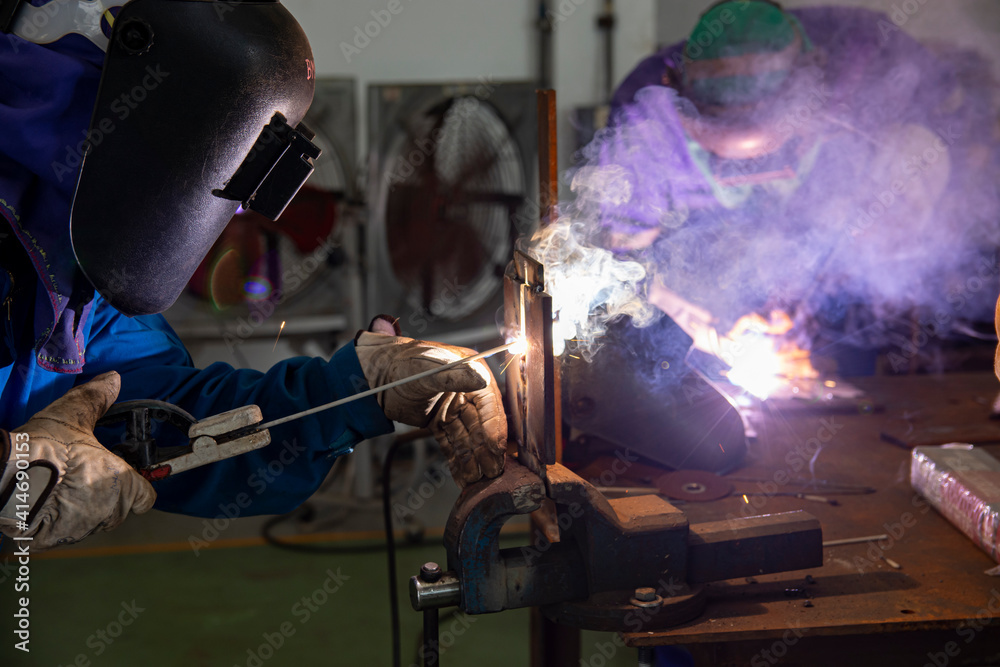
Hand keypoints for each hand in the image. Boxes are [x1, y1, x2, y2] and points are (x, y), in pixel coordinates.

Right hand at [0, 372, 156, 549]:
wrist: (7, 479)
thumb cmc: (44, 450)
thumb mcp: (72, 415)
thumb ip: (96, 398)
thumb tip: (112, 380)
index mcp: (122, 483)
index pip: (146, 497)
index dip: (137, 487)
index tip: (126, 478)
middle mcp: (109, 510)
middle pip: (117, 507)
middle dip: (105, 494)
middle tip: (82, 476)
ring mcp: (84, 528)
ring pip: (93, 520)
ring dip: (83, 508)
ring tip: (61, 487)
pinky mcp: (58, 540)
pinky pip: (67, 531)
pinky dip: (60, 520)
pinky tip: (46, 500)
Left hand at [355, 331, 505, 486]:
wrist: (374, 378)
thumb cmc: (401, 365)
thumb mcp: (428, 368)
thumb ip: (454, 375)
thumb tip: (482, 378)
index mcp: (470, 372)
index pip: (489, 405)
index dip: (494, 428)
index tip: (497, 449)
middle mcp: (466, 391)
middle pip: (480, 424)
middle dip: (485, 449)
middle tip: (492, 471)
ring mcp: (453, 408)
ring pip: (467, 437)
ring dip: (473, 458)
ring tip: (478, 479)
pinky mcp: (439, 421)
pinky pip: (452, 442)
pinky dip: (457, 460)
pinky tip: (464, 476)